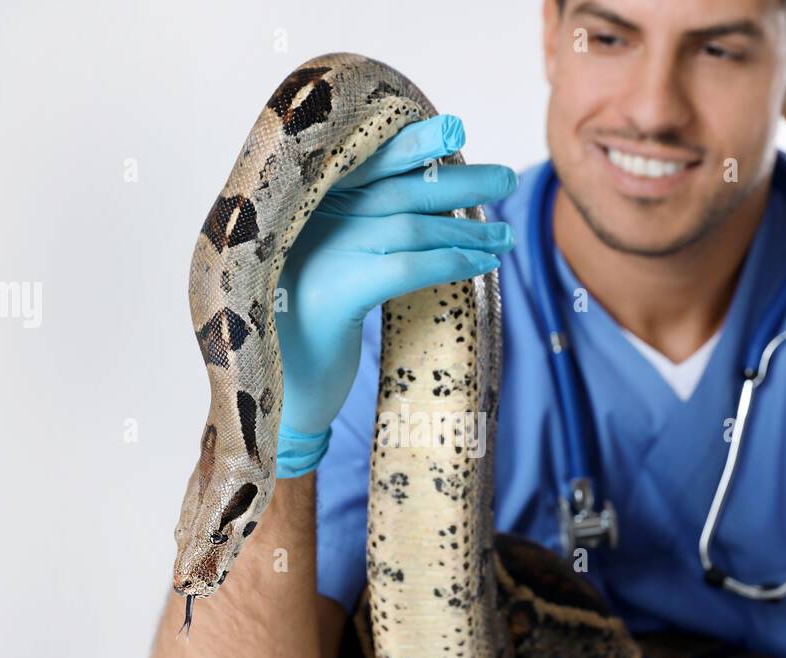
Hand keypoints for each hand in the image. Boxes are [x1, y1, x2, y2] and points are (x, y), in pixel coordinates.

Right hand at [274, 114, 516, 476]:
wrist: (278, 400)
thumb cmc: (306, 339)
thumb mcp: (327, 277)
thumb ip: (357, 238)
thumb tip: (430, 206)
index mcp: (301, 210)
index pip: (362, 165)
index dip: (410, 145)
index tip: (455, 130)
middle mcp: (305, 223)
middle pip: (395, 188)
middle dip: (457, 180)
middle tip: (507, 177)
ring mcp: (316, 255)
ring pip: (408, 225)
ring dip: (466, 228)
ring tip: (505, 236)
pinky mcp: (331, 295)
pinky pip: (405, 266)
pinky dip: (451, 261)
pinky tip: (482, 264)